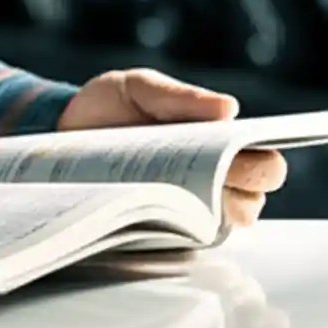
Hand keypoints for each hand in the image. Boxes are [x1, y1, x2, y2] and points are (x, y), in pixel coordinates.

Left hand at [57, 68, 286, 226]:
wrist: (61, 128)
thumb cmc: (111, 104)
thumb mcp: (141, 87)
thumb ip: (181, 97)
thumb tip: (229, 109)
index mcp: (221, 142)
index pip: (266, 162)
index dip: (266, 163)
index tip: (247, 157)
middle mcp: (212, 179)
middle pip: (253, 198)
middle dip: (242, 187)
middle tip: (214, 173)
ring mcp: (186, 206)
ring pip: (222, 223)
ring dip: (209, 211)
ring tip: (181, 192)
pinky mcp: (158, 227)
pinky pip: (181, 239)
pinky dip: (178, 229)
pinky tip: (160, 212)